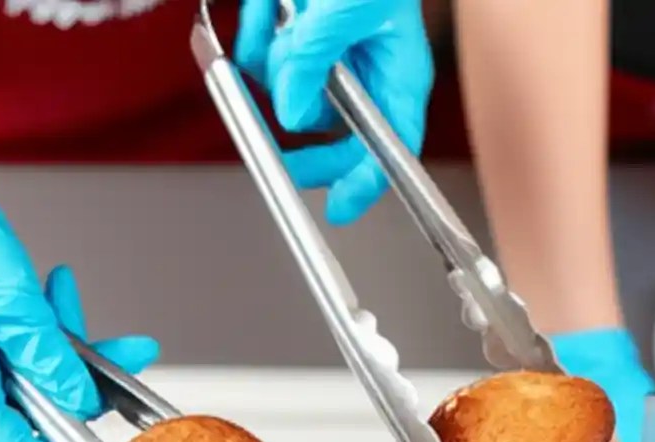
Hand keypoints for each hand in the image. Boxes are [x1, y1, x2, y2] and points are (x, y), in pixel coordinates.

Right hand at [0, 128, 158, 441]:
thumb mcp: (17, 308)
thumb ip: (54, 363)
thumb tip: (84, 405)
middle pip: (35, 416)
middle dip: (86, 395)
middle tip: (130, 385)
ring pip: (39, 382)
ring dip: (77, 355)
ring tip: (115, 334)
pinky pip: (27, 355)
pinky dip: (54, 335)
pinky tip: (63, 295)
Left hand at [235, 0, 433, 225]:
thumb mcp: (346, 8)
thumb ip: (315, 58)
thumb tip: (288, 112)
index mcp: (397, 71)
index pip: (390, 146)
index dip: (366, 182)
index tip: (339, 207)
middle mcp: (363, 69)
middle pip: (330, 130)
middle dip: (295, 123)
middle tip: (274, 147)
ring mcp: (327, 52)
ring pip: (285, 87)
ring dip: (272, 55)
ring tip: (282, 12)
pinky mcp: (296, 33)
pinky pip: (263, 53)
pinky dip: (256, 28)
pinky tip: (270, 3)